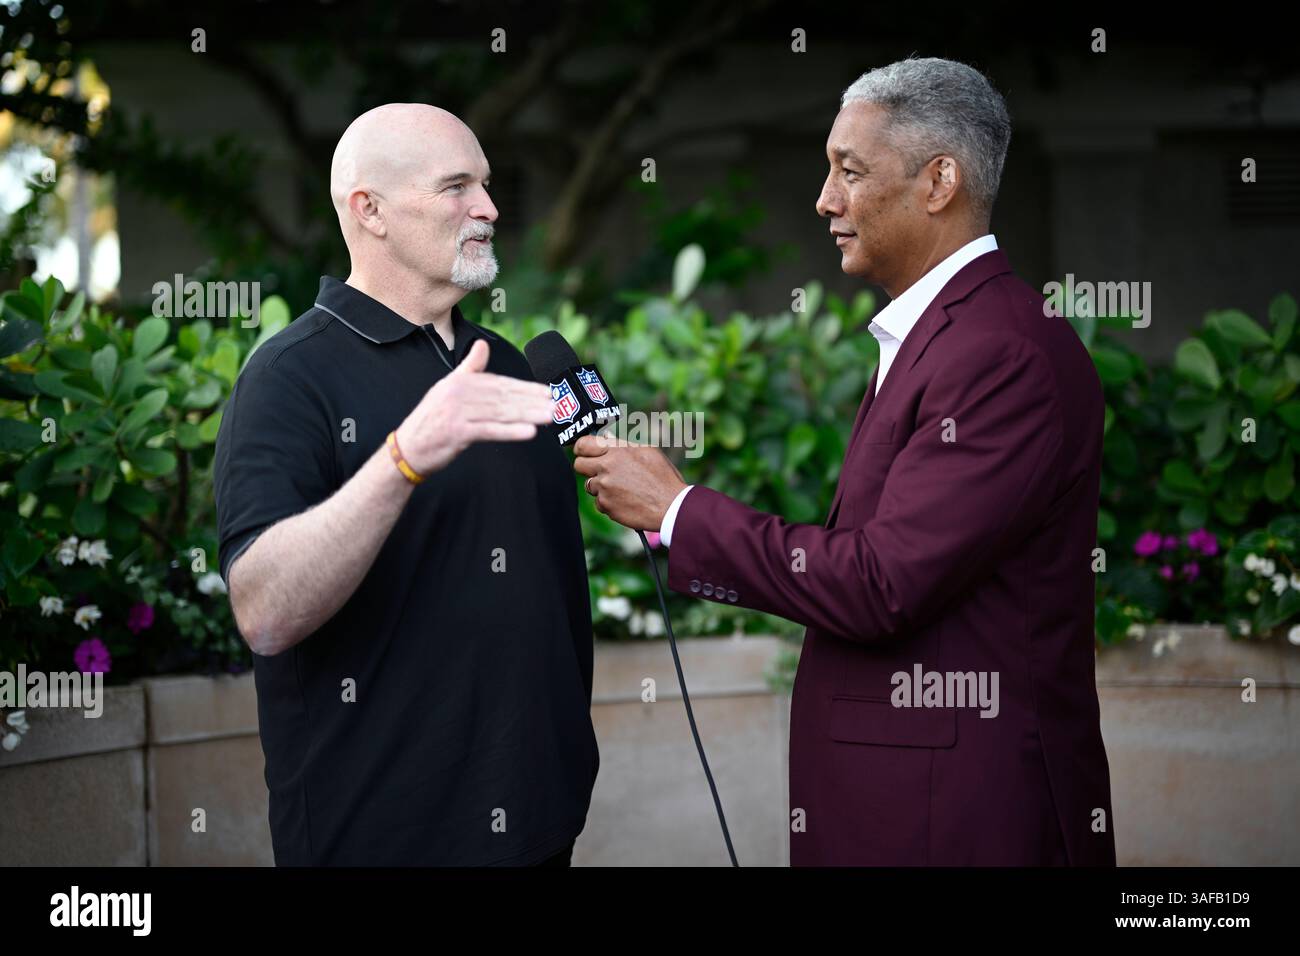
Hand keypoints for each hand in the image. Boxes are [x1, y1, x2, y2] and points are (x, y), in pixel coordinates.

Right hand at [395, 339, 552, 475]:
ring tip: (551, 416)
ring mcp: (457, 412)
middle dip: (533, 401)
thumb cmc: (431, 420)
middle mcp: (458, 393)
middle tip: (558, 404)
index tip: (548, 392)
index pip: (500, 384)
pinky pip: (489, 431)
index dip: (525, 388)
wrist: (408, 448)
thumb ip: (469, 368)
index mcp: (460, 382)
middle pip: (503, 397)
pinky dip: (510, 431)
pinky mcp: (456, 433)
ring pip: (500, 413)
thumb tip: (482, 345)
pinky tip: (529, 432)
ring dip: (528, 415)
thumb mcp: (447, 388)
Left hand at [573, 433, 686, 530]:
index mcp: (617, 449)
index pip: (583, 444)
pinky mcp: (606, 505)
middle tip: (599, 471)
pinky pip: (599, 502)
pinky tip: (625, 501)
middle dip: (587, 468)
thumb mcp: (647, 451)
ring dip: (601, 487)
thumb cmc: (663, 478)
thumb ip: (623, 445)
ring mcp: (604, 487)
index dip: (581, 449)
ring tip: (622, 489)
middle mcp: (607, 466)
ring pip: (590, 485)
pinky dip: (609, 503)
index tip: (584, 452)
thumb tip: (607, 439)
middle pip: (579, 465)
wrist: (671, 506)